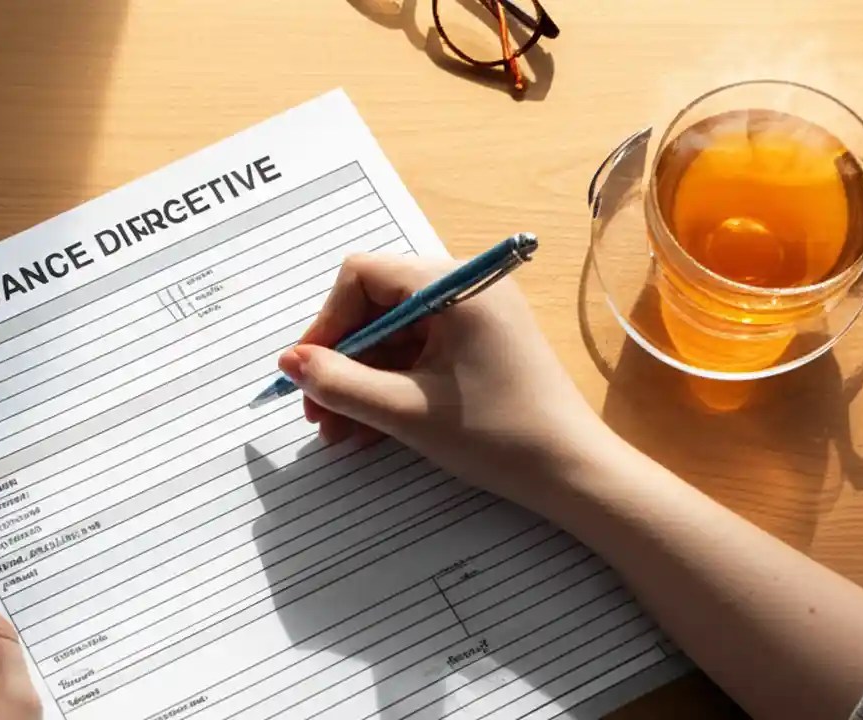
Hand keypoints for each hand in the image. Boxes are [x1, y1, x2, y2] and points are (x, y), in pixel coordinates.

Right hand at [279, 253, 615, 501]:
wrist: (572, 473)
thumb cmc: (500, 435)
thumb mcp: (405, 411)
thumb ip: (340, 383)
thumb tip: (290, 363)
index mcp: (454, 286)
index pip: (363, 275)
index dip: (326, 322)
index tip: (306, 369)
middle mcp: (465, 289)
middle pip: (376, 307)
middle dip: (340, 361)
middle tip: (315, 410)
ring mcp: (474, 319)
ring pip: (393, 338)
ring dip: (360, 383)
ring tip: (337, 431)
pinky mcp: (478, 348)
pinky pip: (418, 357)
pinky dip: (389, 389)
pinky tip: (366, 430)